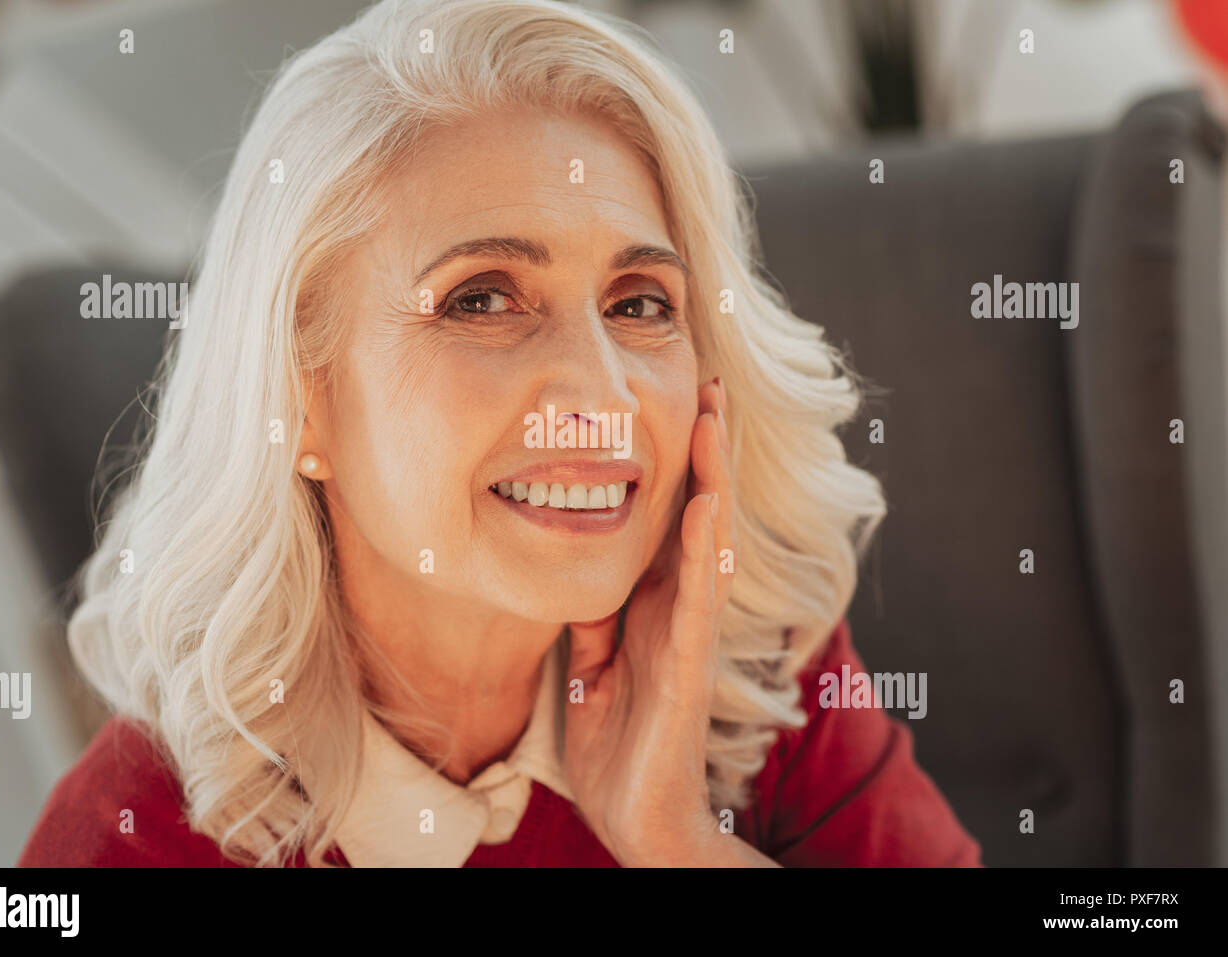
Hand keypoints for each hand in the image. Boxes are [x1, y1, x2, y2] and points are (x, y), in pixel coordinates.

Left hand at [563, 377, 735, 865]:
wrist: (637, 815)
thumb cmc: (618, 744)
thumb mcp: (588, 667)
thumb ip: (591, 619)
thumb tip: (577, 574)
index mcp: (656, 606)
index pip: (671, 521)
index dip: (678, 465)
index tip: (677, 404)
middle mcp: (680, 609)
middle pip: (699, 514)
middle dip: (706, 451)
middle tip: (707, 385)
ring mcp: (690, 634)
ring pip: (708, 542)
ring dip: (713, 479)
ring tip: (712, 419)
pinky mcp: (688, 666)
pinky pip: (697, 599)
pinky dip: (704, 551)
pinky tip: (707, 507)